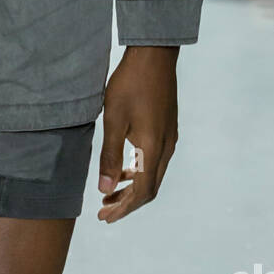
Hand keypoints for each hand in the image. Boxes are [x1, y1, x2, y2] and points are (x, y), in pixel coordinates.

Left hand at [98, 46, 178, 222]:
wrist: (153, 56)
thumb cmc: (130, 84)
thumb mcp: (114, 119)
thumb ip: (110, 156)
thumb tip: (106, 190)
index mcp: (153, 149)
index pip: (142, 192)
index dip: (124, 208)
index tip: (104, 217)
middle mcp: (166, 147)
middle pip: (150, 188)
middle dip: (127, 203)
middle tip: (104, 211)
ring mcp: (169, 138)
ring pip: (153, 174)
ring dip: (133, 187)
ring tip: (110, 193)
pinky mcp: (167, 128)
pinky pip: (154, 161)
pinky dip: (139, 171)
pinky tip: (124, 168)